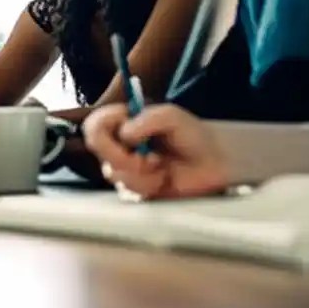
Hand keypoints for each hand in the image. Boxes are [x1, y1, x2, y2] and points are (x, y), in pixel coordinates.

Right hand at [84, 103, 228, 199]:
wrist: (215, 163)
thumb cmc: (193, 134)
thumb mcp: (172, 116)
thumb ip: (147, 119)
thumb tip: (125, 136)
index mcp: (122, 123)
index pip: (93, 125)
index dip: (102, 129)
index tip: (126, 131)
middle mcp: (118, 146)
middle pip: (97, 149)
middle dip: (121, 155)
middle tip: (144, 158)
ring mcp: (125, 168)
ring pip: (112, 172)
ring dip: (140, 172)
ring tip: (160, 167)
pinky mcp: (135, 189)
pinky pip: (127, 191)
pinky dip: (147, 185)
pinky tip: (162, 180)